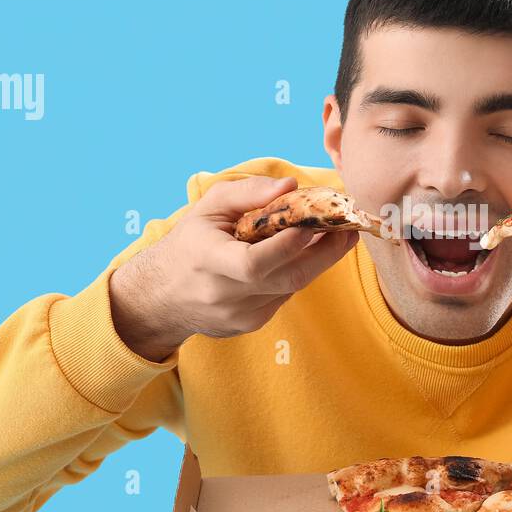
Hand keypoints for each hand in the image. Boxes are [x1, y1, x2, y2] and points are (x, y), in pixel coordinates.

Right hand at [108, 175, 357, 360]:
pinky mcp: (251, 325)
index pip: (255, 262)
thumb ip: (247, 193)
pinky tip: (303, 256)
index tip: (317, 223)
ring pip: (292, 287)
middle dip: (326, 254)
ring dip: (317, 261)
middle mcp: (225, 295)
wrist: (161, 296)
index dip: (288, 246)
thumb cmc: (189, 243)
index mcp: (208, 261)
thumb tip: (290, 187)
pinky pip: (285, 296)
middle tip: (349, 228)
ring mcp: (240, 315)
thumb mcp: (208, 207)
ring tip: (335, 234)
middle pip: (287, 279)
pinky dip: (297, 274)